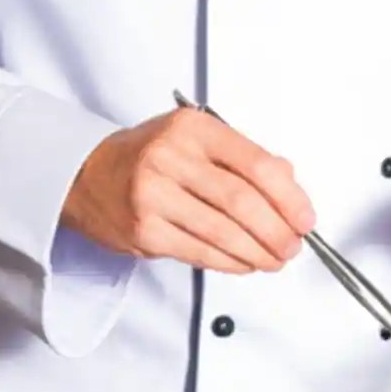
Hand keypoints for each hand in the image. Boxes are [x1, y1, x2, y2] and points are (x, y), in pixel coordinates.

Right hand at [62, 108, 315, 272]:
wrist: (85, 175)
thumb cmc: (149, 156)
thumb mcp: (197, 140)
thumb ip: (245, 159)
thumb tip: (291, 185)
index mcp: (193, 129)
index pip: (257, 164)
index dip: (290, 198)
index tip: (305, 218)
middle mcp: (170, 158)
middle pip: (242, 202)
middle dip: (278, 232)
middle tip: (293, 246)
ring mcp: (153, 196)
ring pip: (223, 233)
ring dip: (258, 253)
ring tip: (276, 259)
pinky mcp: (144, 231)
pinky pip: (201, 253)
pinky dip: (232, 263)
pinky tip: (246, 263)